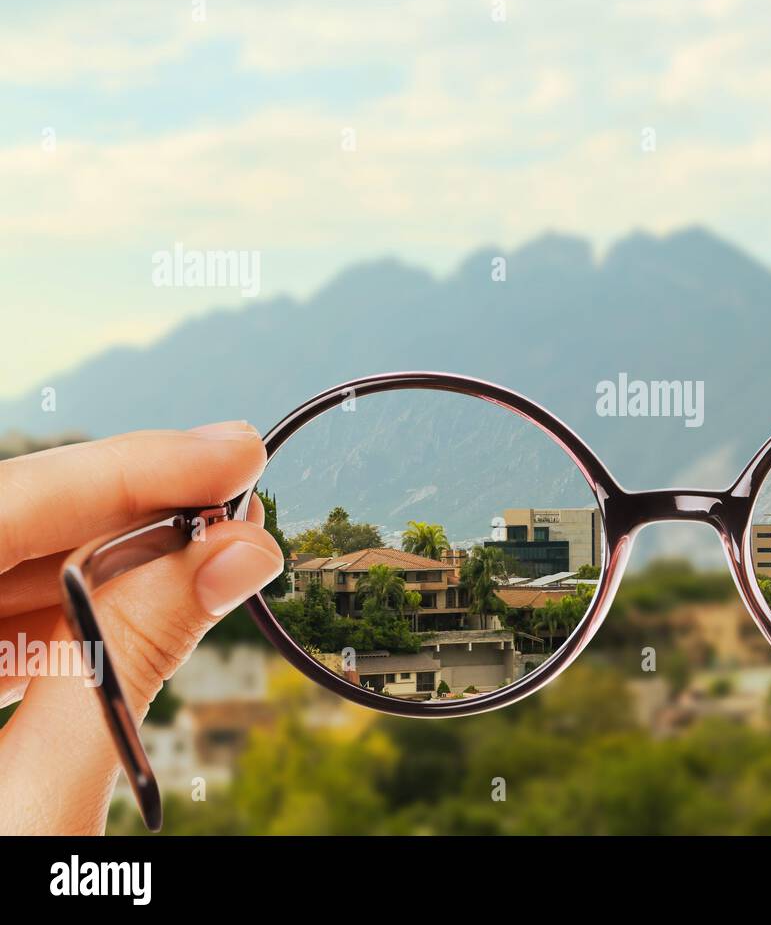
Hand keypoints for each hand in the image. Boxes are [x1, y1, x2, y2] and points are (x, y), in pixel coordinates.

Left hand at [0, 422, 282, 833]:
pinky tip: (138, 610)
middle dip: (128, 511)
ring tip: (214, 556)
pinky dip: (64, 620)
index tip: (232, 451)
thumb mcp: (34, 813)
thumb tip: (233, 556)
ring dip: (107, 566)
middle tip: (242, 497)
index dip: (124, 471)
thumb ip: (129, 666)